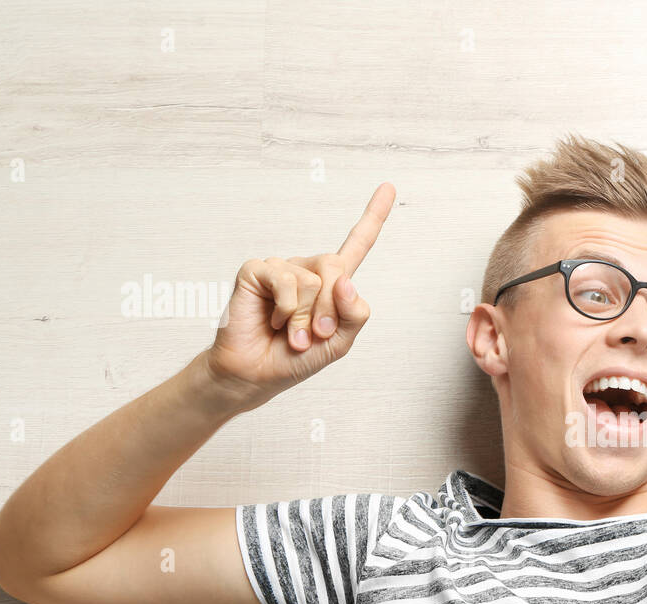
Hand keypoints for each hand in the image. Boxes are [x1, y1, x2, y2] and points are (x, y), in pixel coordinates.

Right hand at [206, 183, 395, 407]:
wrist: (258, 374)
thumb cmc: (296, 358)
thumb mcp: (340, 342)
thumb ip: (354, 314)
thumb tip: (346, 280)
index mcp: (332, 284)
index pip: (357, 244)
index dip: (373, 217)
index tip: (389, 186)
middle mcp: (308, 270)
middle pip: (338, 268)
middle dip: (331, 309)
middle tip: (317, 335)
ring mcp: (282, 268)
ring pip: (313, 281)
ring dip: (306, 318)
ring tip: (292, 335)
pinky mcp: (257, 271)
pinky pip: (285, 281)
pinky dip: (286, 310)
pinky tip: (273, 321)